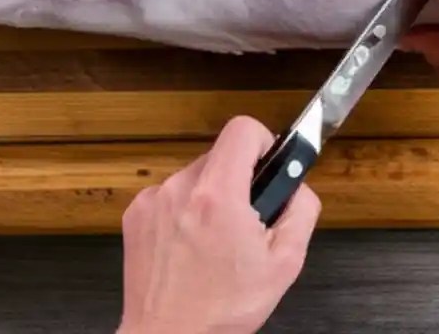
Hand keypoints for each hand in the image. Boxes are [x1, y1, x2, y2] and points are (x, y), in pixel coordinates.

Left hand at [118, 116, 320, 333]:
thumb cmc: (222, 310)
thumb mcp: (285, 263)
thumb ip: (302, 210)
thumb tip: (299, 185)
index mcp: (218, 196)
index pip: (243, 128)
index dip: (263, 142)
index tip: (267, 165)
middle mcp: (180, 190)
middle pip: (220, 154)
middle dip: (240, 179)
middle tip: (247, 219)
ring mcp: (153, 201)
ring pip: (196, 176)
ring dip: (212, 196)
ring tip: (217, 240)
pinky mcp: (136, 215)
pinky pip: (171, 195)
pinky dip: (185, 211)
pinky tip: (192, 246)